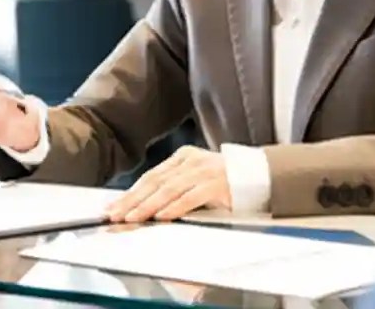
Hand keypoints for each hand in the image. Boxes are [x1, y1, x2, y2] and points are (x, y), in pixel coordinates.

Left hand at [105, 146, 231, 222]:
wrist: (261, 176)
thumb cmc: (226, 183)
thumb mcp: (196, 180)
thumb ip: (174, 188)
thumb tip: (144, 207)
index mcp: (183, 158)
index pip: (150, 177)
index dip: (130, 193)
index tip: (113, 207)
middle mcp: (191, 161)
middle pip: (155, 182)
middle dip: (132, 200)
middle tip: (115, 215)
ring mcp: (204, 171)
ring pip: (169, 189)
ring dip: (148, 205)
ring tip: (133, 217)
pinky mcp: (218, 183)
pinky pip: (192, 197)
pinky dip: (175, 207)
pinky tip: (162, 215)